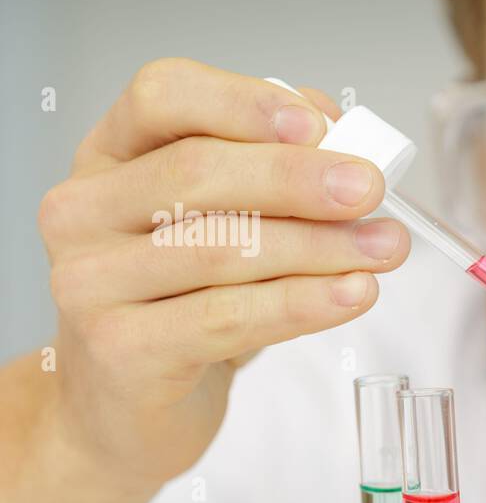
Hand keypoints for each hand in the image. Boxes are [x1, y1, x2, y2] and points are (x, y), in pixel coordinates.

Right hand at [38, 58, 409, 490]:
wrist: (125, 407)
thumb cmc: (182, 302)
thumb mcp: (222, 223)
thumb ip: (270, 170)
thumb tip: (339, 136)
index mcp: (110, 154)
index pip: (162, 95)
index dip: (243, 101)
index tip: (318, 124)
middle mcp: (84, 209)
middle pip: (196, 172)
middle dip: (299, 179)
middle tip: (370, 189)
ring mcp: (90, 282)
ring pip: (221, 249)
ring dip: (320, 246)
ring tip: (385, 248)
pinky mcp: (119, 350)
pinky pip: (226, 318)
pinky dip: (302, 304)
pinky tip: (353, 294)